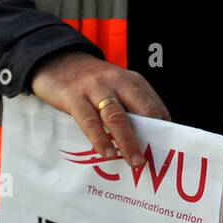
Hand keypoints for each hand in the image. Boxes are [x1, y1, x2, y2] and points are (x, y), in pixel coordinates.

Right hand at [28, 51, 170, 168]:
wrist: (56, 60)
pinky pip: (90, 120)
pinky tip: (107, 152)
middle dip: (151, 137)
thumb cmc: (91, 81)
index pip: (155, 106)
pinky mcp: (74, 96)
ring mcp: (96, 88)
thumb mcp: (116, 86)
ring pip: (118, 117)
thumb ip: (130, 106)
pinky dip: (100, 138)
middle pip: (142, 110)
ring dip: (129, 142)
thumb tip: (145, 138)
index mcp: (133, 81)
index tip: (166, 150)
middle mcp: (118, 82)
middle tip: (154, 160)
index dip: (163, 129)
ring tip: (135, 161)